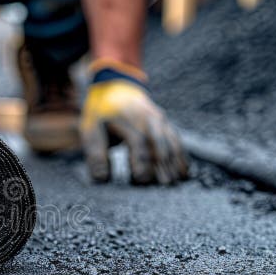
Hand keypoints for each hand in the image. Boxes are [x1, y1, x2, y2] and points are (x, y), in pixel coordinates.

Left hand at [80, 59, 188, 184]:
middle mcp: (147, 117)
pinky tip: (184, 172)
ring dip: (175, 161)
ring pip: (171, 141)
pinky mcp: (165, 124)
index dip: (141, 161)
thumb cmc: (101, 115)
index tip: (140, 180)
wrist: (115, 90)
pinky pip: (176, 139)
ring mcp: (159, 119)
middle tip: (166, 185)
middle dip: (163, 164)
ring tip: (178, 181)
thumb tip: (102, 179)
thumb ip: (95, 154)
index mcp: (127, 118)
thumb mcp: (91, 130)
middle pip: (158, 142)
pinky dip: (181, 155)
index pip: (138, 142)